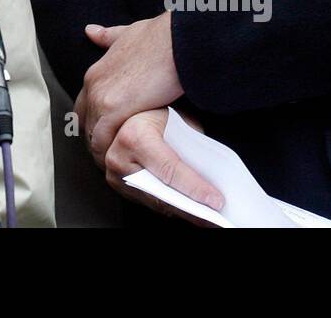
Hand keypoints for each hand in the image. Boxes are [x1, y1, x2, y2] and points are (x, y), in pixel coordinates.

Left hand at [75, 13, 182, 167]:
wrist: (173, 42)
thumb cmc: (159, 38)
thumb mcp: (127, 33)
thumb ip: (108, 37)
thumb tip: (91, 31)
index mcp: (96, 73)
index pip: (84, 106)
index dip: (94, 122)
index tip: (106, 133)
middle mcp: (92, 86)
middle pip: (85, 123)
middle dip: (97, 140)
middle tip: (114, 155)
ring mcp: (100, 98)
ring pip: (93, 135)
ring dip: (104, 151)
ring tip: (121, 166)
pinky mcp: (113, 110)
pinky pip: (104, 141)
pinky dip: (112, 153)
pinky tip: (124, 163)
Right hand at [103, 108, 223, 221]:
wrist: (131, 114)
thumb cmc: (157, 115)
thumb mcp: (178, 123)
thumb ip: (190, 149)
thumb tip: (211, 178)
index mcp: (134, 136)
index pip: (170, 170)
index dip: (195, 188)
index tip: (216, 201)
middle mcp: (118, 157)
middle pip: (162, 192)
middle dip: (191, 207)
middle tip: (216, 216)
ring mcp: (114, 173)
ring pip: (155, 202)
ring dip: (182, 211)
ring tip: (207, 216)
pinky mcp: (116, 184)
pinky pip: (147, 201)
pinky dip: (170, 206)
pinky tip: (190, 210)